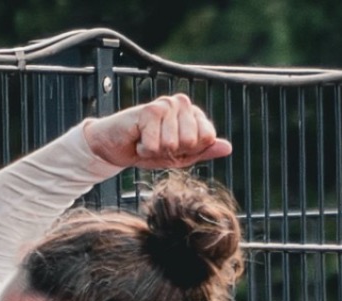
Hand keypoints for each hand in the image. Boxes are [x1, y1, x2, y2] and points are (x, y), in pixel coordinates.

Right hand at [83, 94, 231, 170]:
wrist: (113, 148)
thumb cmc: (146, 151)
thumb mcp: (179, 157)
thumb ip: (202, 152)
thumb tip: (227, 148)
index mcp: (193, 113)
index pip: (207, 137)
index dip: (189, 150)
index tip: (173, 147)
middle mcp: (182, 104)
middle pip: (191, 141)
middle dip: (172, 151)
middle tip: (157, 145)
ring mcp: (166, 105)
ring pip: (172, 144)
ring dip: (155, 151)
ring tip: (146, 142)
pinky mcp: (149, 110)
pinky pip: (154, 145)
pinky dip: (143, 150)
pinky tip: (137, 140)